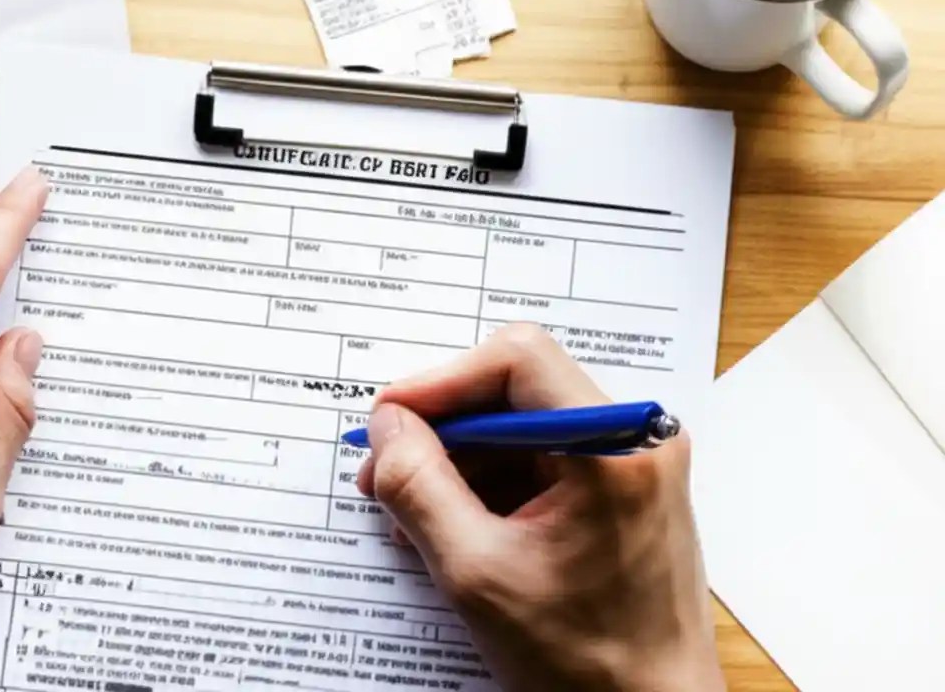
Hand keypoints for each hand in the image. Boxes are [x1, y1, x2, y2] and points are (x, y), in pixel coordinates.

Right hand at [357, 324, 725, 691]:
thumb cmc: (587, 665)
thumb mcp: (476, 573)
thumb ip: (418, 488)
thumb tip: (387, 426)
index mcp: (615, 448)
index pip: (517, 360)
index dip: (440, 382)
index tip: (390, 419)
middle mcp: (635, 440)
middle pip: (516, 389)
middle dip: (442, 430)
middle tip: (385, 472)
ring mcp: (632, 466)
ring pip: (522, 426)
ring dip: (460, 463)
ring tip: (412, 517)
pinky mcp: (620, 492)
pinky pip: (541, 461)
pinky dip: (490, 486)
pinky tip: (452, 528)